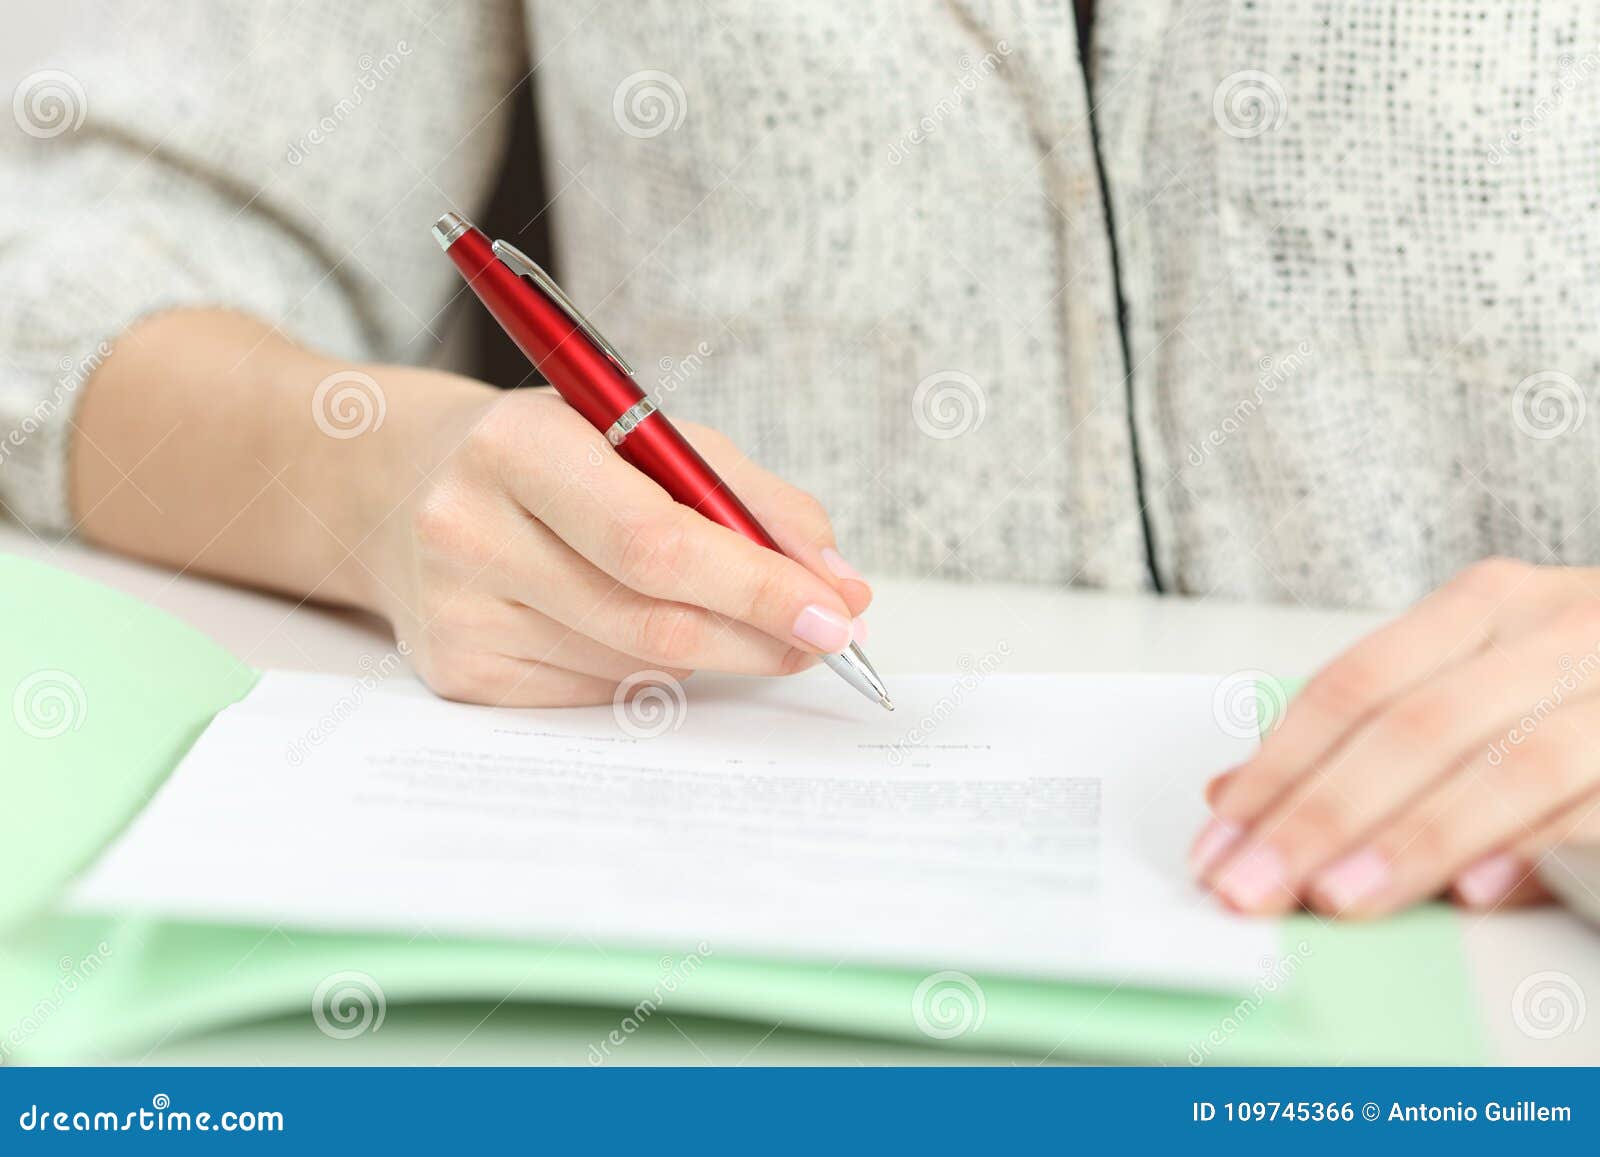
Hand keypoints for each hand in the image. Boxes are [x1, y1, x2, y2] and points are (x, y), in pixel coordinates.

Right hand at [370, 378, 870, 705]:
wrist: (397, 484)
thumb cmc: (546, 452)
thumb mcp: (643, 433)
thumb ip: (750, 497)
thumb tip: (836, 583)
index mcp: (518, 446)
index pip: (656, 540)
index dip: (757, 586)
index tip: (836, 609)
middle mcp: (469, 531)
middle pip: (651, 619)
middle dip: (759, 634)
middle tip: (824, 633)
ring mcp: (457, 614)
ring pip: (636, 663)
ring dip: (708, 646)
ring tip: (716, 607)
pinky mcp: (458, 675)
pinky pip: (598, 692)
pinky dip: (650, 667)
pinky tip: (637, 622)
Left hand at [1190, 558, 1599, 916]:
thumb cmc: (1586, 686)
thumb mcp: (1479, 683)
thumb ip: (1371, 734)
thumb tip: (1234, 794)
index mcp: (1489, 605)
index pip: (1354, 686)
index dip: (1279, 767)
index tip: (1218, 840)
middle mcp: (1559, 627)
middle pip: (1413, 726)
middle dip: (1318, 815)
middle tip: (1251, 888)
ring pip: (1502, 764)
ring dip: (1411, 841)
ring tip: (1337, 900)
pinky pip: (1596, 797)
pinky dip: (1529, 843)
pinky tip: (1475, 890)